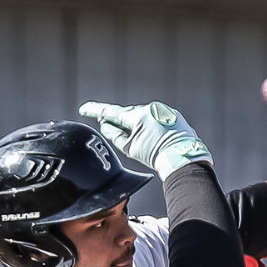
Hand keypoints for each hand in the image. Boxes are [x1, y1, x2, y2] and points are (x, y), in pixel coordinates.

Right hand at [78, 101, 211, 180]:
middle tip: (108, 125)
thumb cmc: (156, 155)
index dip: (95, 110)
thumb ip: (115, 134)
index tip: (84, 108)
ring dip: (138, 125)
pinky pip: (156, 118)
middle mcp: (150, 109)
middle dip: (119, 120)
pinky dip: (151, 126)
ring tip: (141, 141)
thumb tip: (105, 125)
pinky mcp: (173, 116)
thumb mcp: (130, 148)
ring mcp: (163, 111)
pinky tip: (154, 139)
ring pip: (143, 116)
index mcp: (137, 116)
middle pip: (128, 114)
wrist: (182, 158)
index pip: (111, 112)